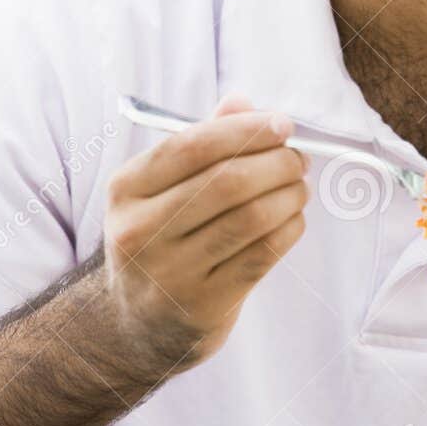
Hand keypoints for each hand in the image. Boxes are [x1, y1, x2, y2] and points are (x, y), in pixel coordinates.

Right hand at [103, 93, 309, 375]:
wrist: (138, 324)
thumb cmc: (162, 238)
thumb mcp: (163, 189)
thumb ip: (201, 143)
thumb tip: (243, 101)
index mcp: (126, 190)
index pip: (190, 147)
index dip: (244, 131)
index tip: (282, 124)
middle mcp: (139, 231)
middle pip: (226, 181)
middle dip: (276, 162)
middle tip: (298, 158)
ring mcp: (169, 273)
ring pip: (250, 219)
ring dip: (289, 195)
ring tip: (300, 188)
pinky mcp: (202, 305)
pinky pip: (261, 256)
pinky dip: (289, 230)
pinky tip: (294, 219)